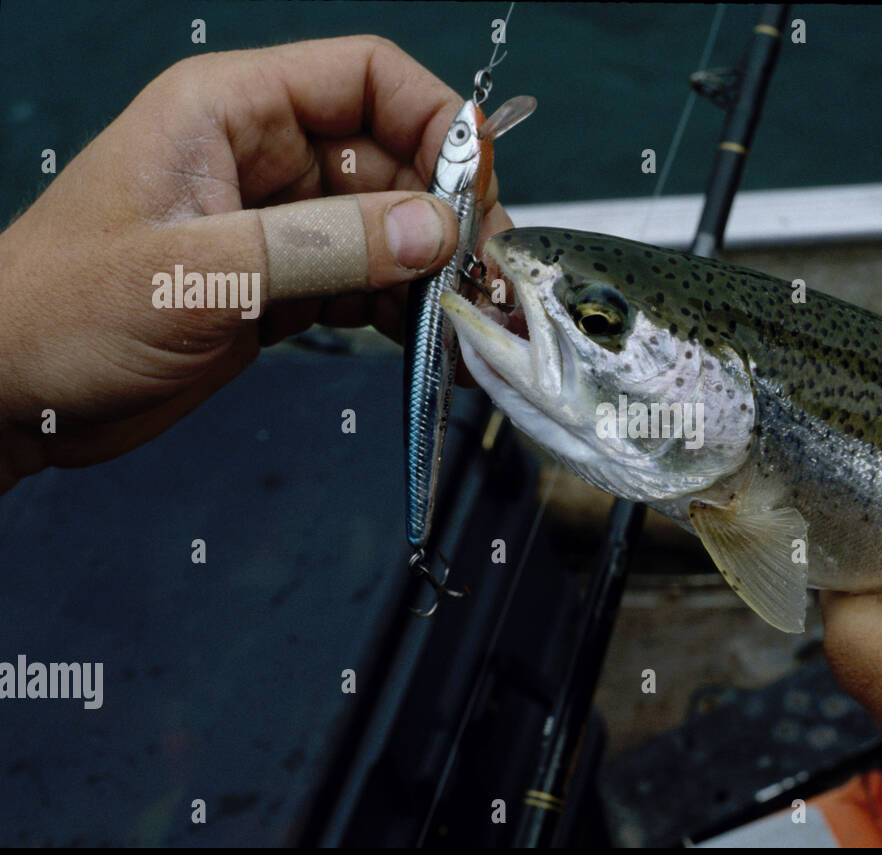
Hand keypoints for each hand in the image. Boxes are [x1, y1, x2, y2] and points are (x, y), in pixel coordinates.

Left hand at [0, 36, 511, 490]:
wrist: (4, 398)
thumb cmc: (60, 313)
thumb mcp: (198, 272)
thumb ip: (324, 247)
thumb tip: (437, 231)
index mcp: (230, 111)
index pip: (365, 78)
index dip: (435, 120)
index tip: (476, 189)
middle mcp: (262, 157)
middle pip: (393, 156)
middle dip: (445, 212)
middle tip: (481, 276)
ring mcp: (276, 223)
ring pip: (388, 224)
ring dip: (432, 268)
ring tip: (463, 317)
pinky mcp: (281, 282)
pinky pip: (366, 278)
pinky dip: (402, 306)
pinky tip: (424, 336)